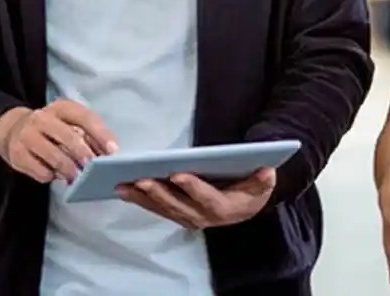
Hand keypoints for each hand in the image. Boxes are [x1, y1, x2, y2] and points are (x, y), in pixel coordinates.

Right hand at [0, 100, 117, 183]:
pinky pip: (40, 170)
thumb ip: (87, 135)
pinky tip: (54, 174)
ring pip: (55, 156)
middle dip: (84, 154)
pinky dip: (51, 176)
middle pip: (68, 137)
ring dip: (70, 170)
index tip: (112, 150)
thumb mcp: (67, 123)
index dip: (100, 133)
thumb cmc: (50, 129)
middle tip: (93, 168)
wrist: (12, 130)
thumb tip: (106, 155)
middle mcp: (42, 118)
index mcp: (60, 108)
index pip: (84, 117)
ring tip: (77, 177)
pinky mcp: (18, 154)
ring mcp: (28, 136)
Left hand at [117, 168, 275, 229]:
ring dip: (142, 198)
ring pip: (163, 209)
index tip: (177, 174)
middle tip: (140, 178)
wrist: (246, 209)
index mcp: (223, 208)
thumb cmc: (252, 190)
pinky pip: (157, 209)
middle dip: (158, 192)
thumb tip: (267, 171)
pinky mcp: (178, 215)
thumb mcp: (262, 183)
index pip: (206, 198)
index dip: (192, 187)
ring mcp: (188, 218)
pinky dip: (141, 201)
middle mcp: (203, 218)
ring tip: (122, 185)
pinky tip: (125, 190)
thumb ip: (263, 179)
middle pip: (178, 205)